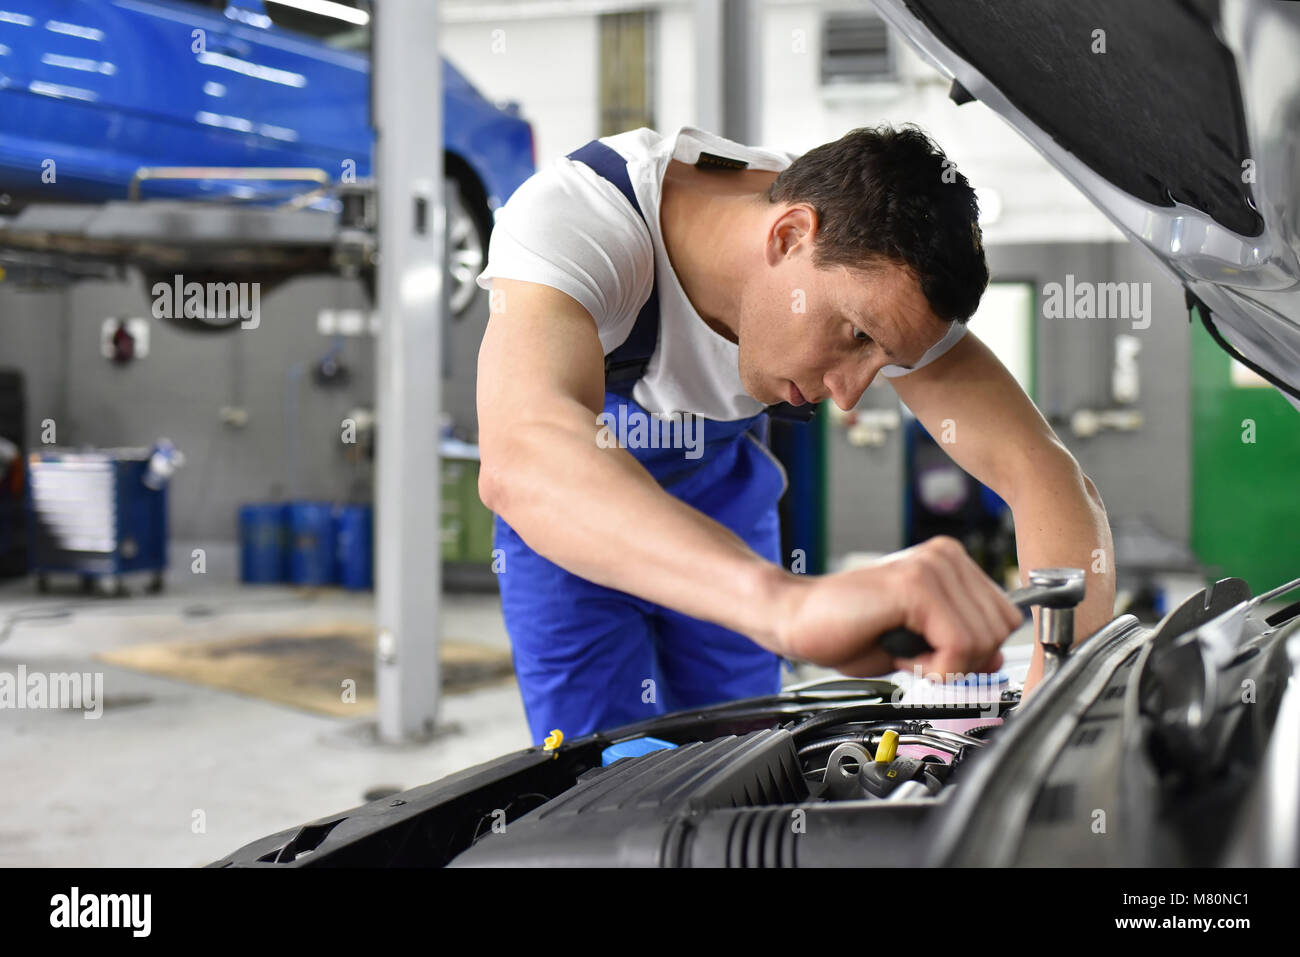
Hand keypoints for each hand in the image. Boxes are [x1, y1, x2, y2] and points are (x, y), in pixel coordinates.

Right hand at [775, 536, 1020, 677]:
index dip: (977, 653)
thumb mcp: (919, 644)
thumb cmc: (847, 630)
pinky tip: (902, 655)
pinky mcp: (916, 584)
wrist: (794, 618)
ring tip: (905, 653)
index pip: (1006, 617)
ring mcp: (931, 566)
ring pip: (983, 640)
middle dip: (965, 661)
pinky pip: (959, 644)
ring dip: (946, 666)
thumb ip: (962, 645)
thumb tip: (996, 660)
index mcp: (949, 562)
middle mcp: (945, 556)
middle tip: (918, 660)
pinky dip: (936, 668)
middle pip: (1001, 629)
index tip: (936, 659)